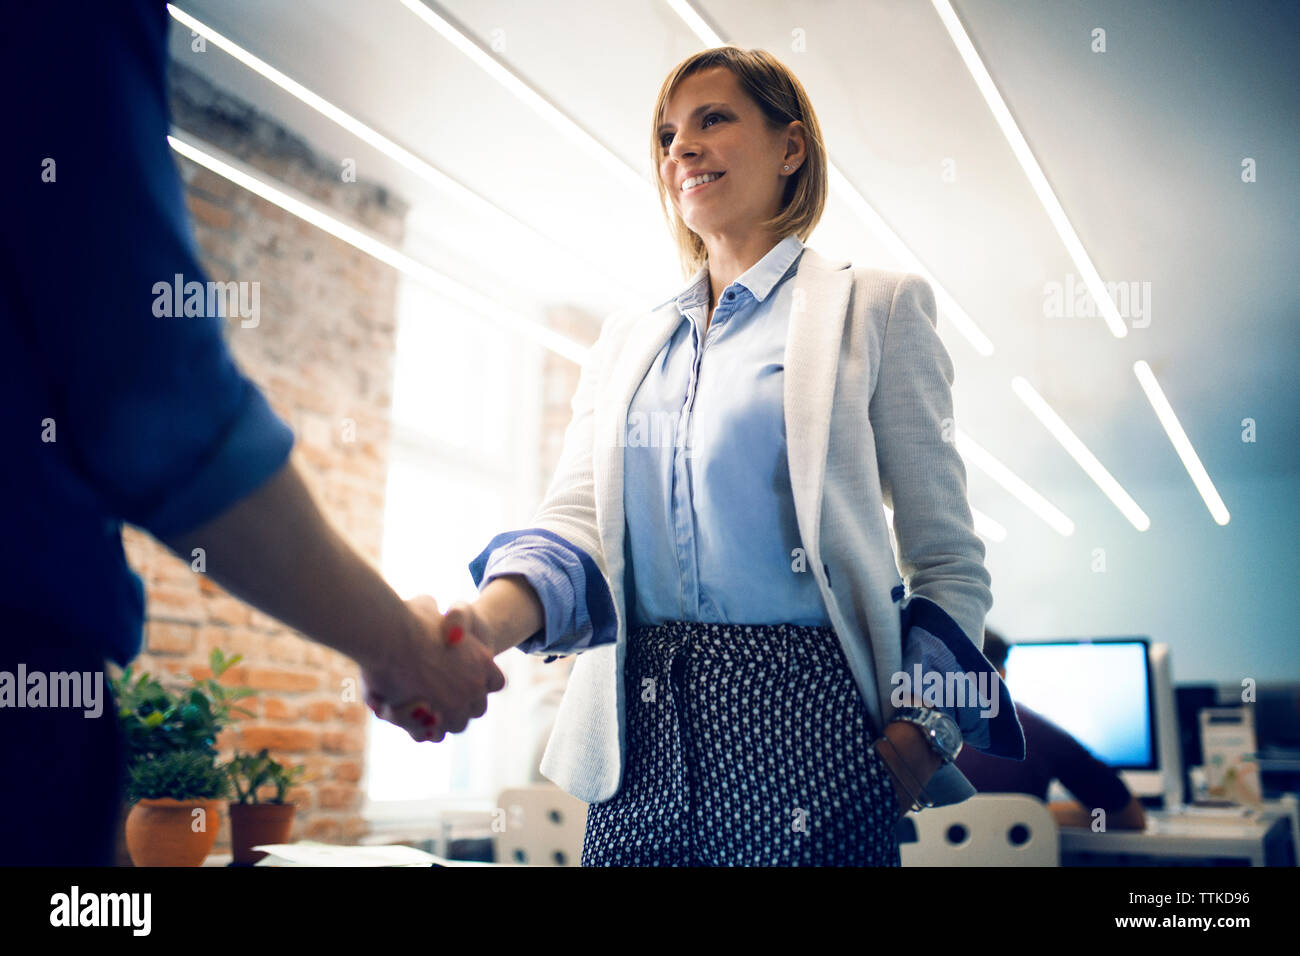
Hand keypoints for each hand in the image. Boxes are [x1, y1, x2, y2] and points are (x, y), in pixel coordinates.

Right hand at [361, 595, 504, 742]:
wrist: (390, 636)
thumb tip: (446, 629)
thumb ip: (441, 620)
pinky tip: (408, 715)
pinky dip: (422, 730)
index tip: (466, 675)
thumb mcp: (431, 610)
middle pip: (477, 708)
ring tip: (424, 709)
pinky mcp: (431, 722)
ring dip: (444, 720)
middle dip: (462, 705)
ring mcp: (455, 706)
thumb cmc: (409, 618)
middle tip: (441, 696)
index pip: (495, 682)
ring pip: (458, 724)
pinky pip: (432, 734)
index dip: (482, 680)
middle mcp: (474, 687)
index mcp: (483, 661)